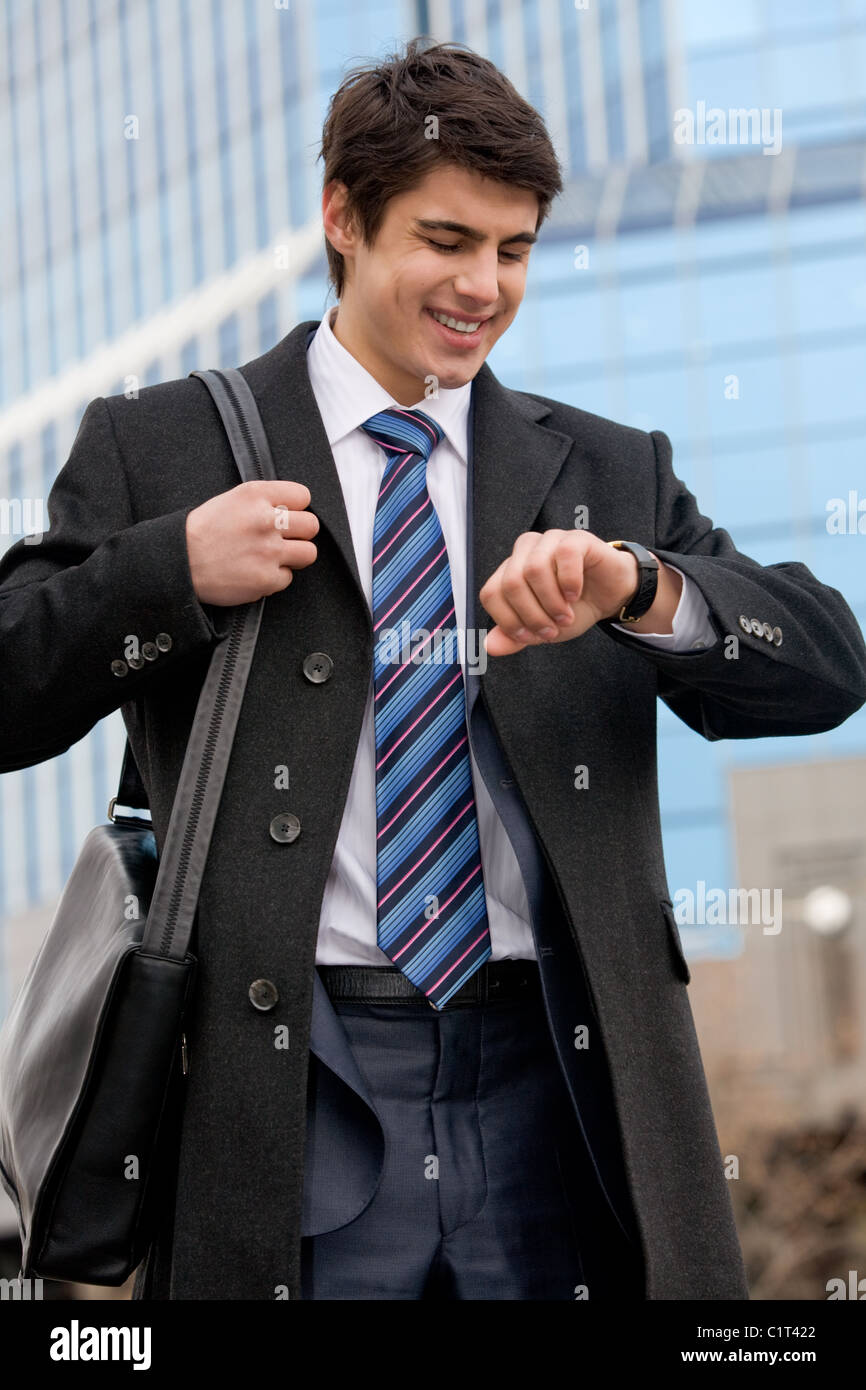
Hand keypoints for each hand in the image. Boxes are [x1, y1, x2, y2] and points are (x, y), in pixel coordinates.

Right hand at [185, 479, 318, 605]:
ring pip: (308, 553)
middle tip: (284, 539)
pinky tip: (256, 572)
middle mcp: (266, 520)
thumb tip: (291, 509)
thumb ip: (262, 501)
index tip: (287, 515)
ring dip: (294, 556)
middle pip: (311, 525)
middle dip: (300, 533)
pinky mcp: (266, 579)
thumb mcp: (230, 500)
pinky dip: (274, 578)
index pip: (302, 496)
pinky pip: (288, 578)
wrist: (179, 562)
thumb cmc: (202, 531)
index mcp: (256, 495)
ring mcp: (269, 551)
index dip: (296, 508)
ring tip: (274, 557)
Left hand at [479, 529, 644, 656]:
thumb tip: (490, 647)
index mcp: (511, 570)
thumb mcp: (542, 630)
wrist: (610, 597)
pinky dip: (569, 581)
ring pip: (534, 568)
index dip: (508, 621)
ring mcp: (550, 540)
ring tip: (566, 616)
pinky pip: (564, 555)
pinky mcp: (576, 539)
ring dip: (551, 601)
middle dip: (532, 615)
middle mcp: (526, 551)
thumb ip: (515, 637)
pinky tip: (575, 595)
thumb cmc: (575, 608)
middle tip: (553, 630)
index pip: (491, 593)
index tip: (531, 636)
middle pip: (511, 583)